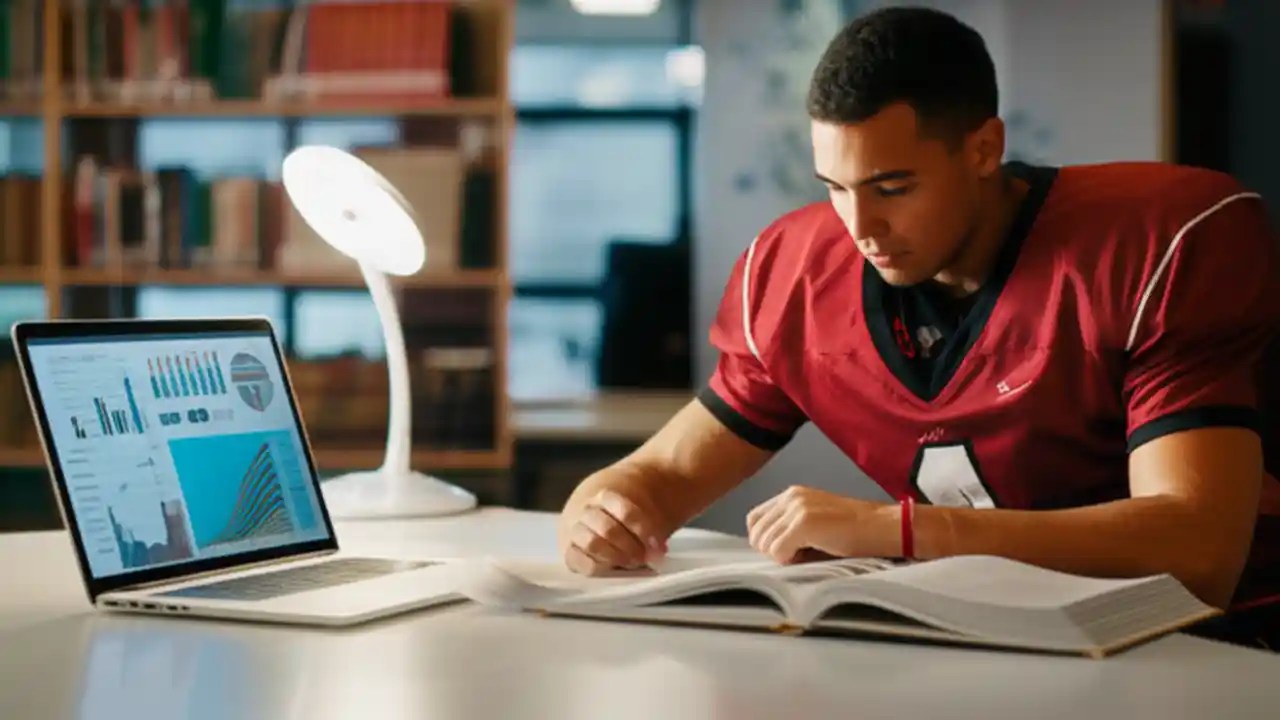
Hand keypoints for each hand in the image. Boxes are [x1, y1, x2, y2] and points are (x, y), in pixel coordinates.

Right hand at [560, 489, 668, 575]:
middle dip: (630, 547)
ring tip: (631, 562)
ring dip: (615, 557)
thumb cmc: (627, 514)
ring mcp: (575, 529)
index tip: (659, 544)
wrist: (596, 510)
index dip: (644, 530)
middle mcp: (587, 510)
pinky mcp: (569, 550)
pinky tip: (611, 568)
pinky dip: (596, 567)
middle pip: (608, 529)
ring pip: (591, 543)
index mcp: (606, 495)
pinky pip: (576, 560)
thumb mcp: (643, 511)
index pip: (625, 511)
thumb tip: (658, 551)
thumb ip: (653, 528)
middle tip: (645, 557)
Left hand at [746, 486, 893, 563]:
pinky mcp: (804, 523)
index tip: (787, 549)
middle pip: (756, 534)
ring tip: (809, 553)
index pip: (754, 520)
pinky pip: (778, 552)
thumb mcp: (817, 521)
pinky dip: (790, 561)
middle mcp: (791, 497)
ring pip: (765, 544)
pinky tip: (812, 556)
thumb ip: (789, 528)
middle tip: (800, 555)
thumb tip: (767, 549)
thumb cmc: (856, 532)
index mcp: (792, 494)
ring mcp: (797, 508)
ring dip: (782, 556)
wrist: (885, 527)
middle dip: (773, 551)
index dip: (766, 540)